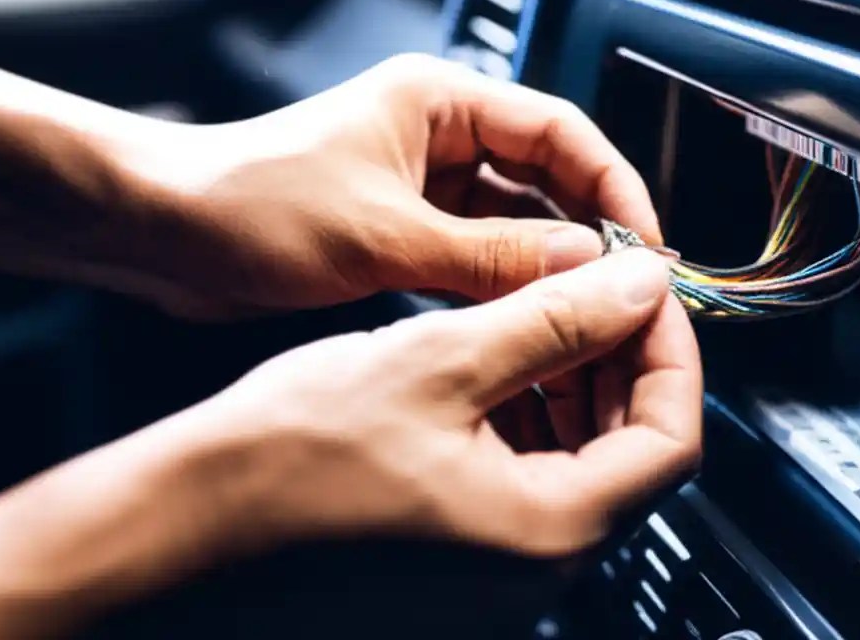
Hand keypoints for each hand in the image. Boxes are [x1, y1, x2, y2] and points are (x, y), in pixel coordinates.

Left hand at [139, 54, 660, 317]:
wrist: (161, 233)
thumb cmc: (245, 203)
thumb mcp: (385, 235)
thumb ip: (492, 253)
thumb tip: (583, 263)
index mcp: (438, 101)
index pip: (560, 131)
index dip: (612, 185)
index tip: (643, 241)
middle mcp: (436, 136)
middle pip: (545, 178)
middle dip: (585, 230)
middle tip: (623, 287)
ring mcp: (420, 185)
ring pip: (513, 222)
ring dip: (544, 263)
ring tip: (582, 310)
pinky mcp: (401, 230)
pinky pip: (475, 254)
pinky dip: (501, 284)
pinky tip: (523, 317)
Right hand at [188, 249, 699, 555]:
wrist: (187, 526)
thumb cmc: (290, 458)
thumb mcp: (442, 362)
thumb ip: (555, 321)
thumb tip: (635, 288)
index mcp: (552, 529)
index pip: (673, 436)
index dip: (669, 349)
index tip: (642, 290)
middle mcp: (538, 566)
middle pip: (630, 451)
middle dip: (618, 361)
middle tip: (592, 291)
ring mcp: (497, 571)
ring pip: (578, 463)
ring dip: (570, 385)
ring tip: (536, 316)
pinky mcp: (457, 561)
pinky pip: (525, 484)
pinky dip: (525, 420)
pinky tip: (491, 368)